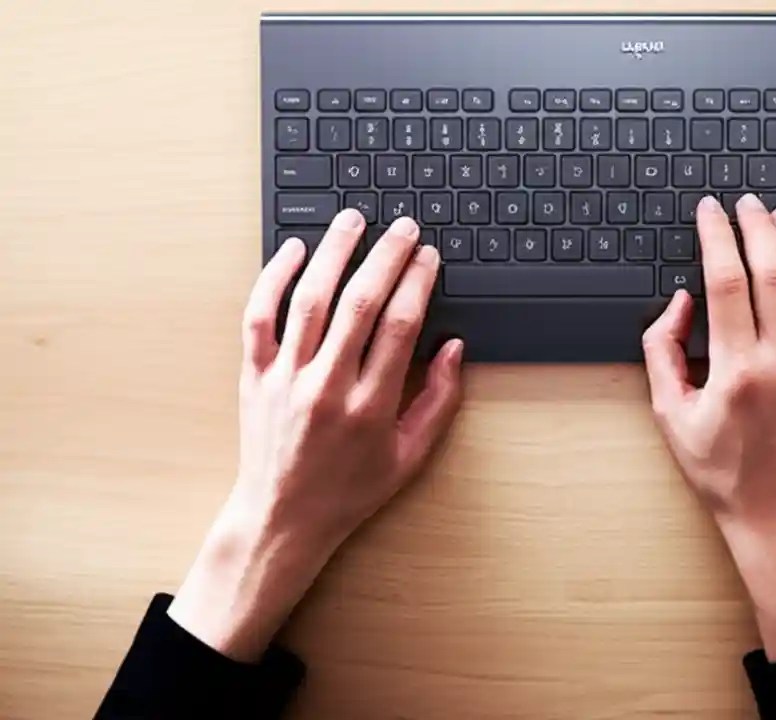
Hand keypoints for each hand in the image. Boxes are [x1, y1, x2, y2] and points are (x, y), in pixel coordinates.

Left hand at [169, 211, 463, 660]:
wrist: (282, 518)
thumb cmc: (350, 489)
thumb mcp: (410, 456)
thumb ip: (438, 400)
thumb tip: (454, 347)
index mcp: (370, 408)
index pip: (400, 326)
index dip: (418, 283)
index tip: (428, 258)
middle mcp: (326, 387)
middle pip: (359, 303)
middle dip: (385, 257)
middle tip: (402, 228)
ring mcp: (285, 379)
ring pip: (309, 300)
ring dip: (333, 253)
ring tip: (352, 222)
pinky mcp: (253, 376)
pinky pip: (259, 317)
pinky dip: (273, 279)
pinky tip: (292, 251)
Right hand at [643, 194, 775, 660]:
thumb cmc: (721, 470)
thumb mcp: (669, 414)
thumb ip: (662, 351)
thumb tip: (679, 302)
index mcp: (737, 371)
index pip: (727, 281)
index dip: (717, 237)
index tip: (709, 212)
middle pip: (775, 270)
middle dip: (757, 227)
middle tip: (744, 203)